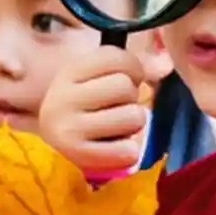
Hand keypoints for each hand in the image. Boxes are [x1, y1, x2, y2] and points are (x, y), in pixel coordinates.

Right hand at [39, 45, 148, 171]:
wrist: (49, 147)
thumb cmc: (81, 107)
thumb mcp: (95, 79)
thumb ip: (132, 68)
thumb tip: (166, 63)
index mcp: (68, 72)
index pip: (115, 57)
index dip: (132, 68)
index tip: (126, 79)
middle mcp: (63, 98)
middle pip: (124, 86)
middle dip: (130, 98)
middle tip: (115, 108)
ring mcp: (69, 129)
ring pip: (133, 116)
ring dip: (133, 124)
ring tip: (115, 128)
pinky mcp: (79, 157)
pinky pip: (128, 150)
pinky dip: (129, 150)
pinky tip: (114, 148)